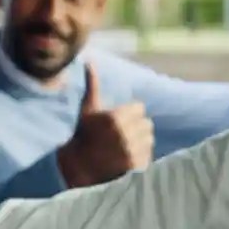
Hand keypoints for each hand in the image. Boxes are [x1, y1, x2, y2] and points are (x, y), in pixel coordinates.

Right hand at [57, 63, 154, 187]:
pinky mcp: (135, 166)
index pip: (139, 108)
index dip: (130, 114)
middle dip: (136, 127)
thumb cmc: (84, 134)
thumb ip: (93, 84)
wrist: (79, 167)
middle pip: (146, 124)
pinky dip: (141, 155)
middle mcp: (125, 134)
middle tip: (122, 134)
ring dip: (141, 141)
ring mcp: (131, 151)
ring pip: (149, 139)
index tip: (119, 121)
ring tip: (125, 145)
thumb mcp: (88, 109)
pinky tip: (127, 157)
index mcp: (115, 118)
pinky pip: (149, 154)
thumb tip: (89, 61)